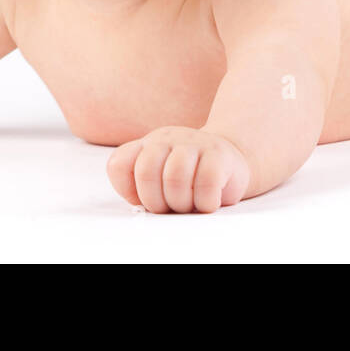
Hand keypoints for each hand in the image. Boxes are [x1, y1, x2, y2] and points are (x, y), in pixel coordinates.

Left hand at [106, 126, 251, 213]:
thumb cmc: (189, 180)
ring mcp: (194, 142)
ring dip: (181, 202)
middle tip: (170, 207)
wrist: (230, 162)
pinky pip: (206, 182)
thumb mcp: (159, 182)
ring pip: (175, 176)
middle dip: (156, 201)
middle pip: (146, 171)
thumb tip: (140, 211)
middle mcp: (167, 139)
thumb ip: (142, 189)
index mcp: (147, 146)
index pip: (119, 164)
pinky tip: (209, 201)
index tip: (143, 200)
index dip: (128, 190)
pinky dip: (205, 202)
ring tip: (191, 205)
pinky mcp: (219, 154)